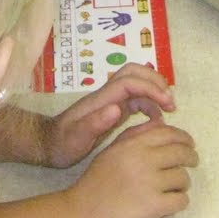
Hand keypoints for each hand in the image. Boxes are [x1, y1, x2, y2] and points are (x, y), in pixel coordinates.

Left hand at [40, 63, 175, 168]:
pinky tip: (155, 120)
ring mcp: (110, 100)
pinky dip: (149, 104)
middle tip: (170, 101)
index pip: (130, 82)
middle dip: (155, 81)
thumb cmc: (62, 143)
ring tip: (168, 110)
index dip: (150, 88)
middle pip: (134, 73)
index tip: (166, 103)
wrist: (48, 144)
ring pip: (137, 84)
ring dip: (154, 92)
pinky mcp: (112, 109)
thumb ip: (95, 123)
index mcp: (101, 99)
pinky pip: (135, 99)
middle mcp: (107, 95)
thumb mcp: (77, 138)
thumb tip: (117, 108)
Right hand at [62, 120, 198, 217]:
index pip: (169, 133)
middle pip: (182, 153)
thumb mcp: (113, 150)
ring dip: (183, 183)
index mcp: (134, 144)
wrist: (83, 210)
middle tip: (192, 162)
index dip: (184, 138)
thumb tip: (161, 123)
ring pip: (183, 178)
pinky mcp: (154, 206)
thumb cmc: (97, 180)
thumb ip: (135, 135)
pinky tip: (173, 201)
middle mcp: (144, 160)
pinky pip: (180, 200)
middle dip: (191, 157)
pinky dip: (180, 201)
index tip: (189, 144)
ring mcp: (150, 183)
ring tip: (177, 186)